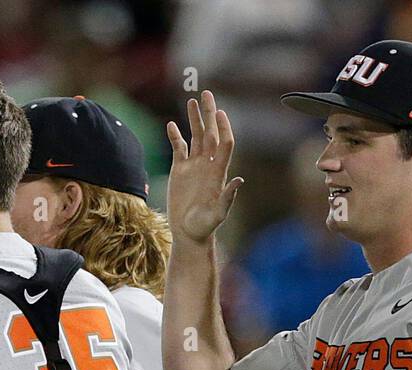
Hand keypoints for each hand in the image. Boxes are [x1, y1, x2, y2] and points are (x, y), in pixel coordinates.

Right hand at [165, 91, 243, 244]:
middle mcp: (207, 165)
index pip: (224, 143)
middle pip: (210, 133)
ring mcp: (194, 167)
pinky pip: (178, 149)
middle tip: (207, 93)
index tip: (219, 112)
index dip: (223, 127)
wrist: (189, 234)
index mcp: (218, 172)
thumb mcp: (218, 215)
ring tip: (191, 101)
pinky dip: (175, 136)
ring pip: (195, 137)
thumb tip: (239, 180)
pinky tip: (172, 125)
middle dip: (209, 114)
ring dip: (194, 119)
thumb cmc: (205, 227)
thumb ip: (228, 198)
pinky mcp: (180, 171)